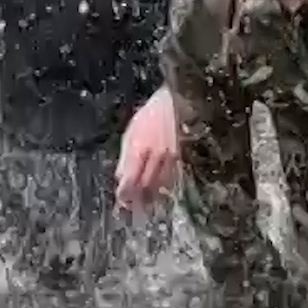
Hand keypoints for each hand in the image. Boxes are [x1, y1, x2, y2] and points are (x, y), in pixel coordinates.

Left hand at [116, 89, 178, 208]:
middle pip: (145, 187)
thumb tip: (120, 178)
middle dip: (137, 200)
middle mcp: (155, 155)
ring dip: (152, 197)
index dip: (124, 194)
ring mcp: (173, 157)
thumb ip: (126, 156)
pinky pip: (175, 180)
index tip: (122, 201)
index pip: (129, 180)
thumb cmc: (152, 114)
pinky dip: (167, 189)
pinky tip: (163, 192)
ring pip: (161, 187)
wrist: (179, 100)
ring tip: (147, 203)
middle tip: (133, 208)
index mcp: (138, 147)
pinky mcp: (186, 158)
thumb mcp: (132, 131)